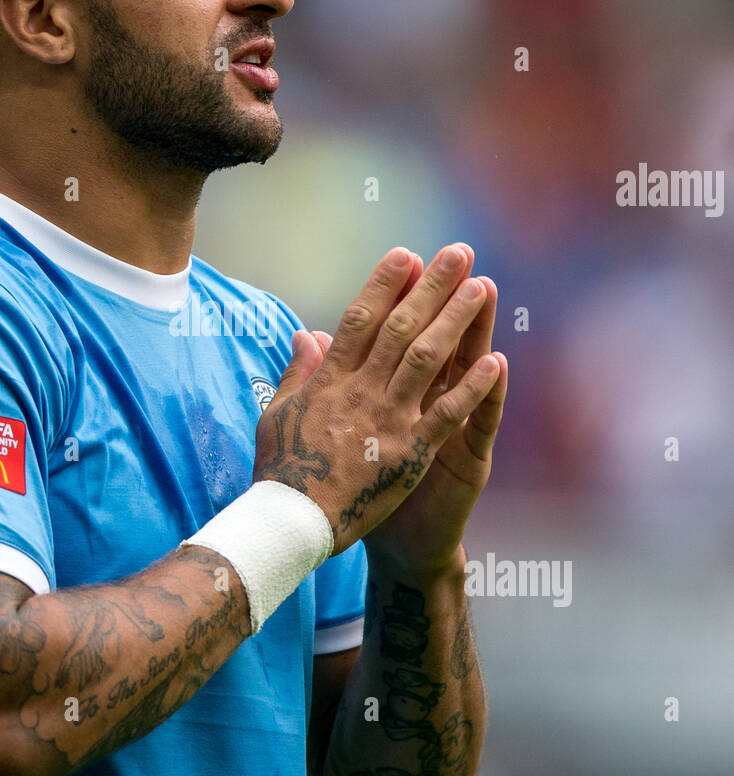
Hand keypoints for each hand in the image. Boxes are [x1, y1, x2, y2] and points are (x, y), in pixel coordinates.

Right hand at [252, 245, 503, 555]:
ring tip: (481, 288)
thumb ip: (298, 372)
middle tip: (459, 253)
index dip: (386, 284)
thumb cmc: (281, 469)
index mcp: (329, 380)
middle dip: (432, 287)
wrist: (293, 522)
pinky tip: (497, 361)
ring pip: (428, 360)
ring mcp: (388, 420)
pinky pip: (447, 414)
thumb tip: (307, 333)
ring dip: (457, 321)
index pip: (361, 319)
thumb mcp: (278, 413)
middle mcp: (361, 391)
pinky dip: (472, 387)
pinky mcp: (411, 453)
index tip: (407, 256)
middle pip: (401, 328)